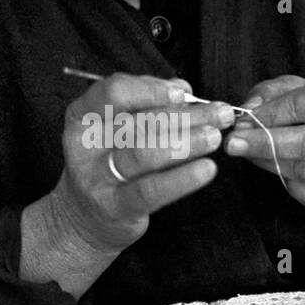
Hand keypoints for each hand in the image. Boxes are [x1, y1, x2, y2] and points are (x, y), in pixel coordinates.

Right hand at [51, 72, 232, 255]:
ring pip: (143, 154)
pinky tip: (206, 169)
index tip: (184, 93)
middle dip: (185, 116)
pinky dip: (181, 179)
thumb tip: (182, 88)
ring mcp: (97, 177)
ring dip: (186, 142)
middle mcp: (84, 145)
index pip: (113, 93)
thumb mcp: (118, 127)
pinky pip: (150, 191)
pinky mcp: (113, 207)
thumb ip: (147, 102)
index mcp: (84, 115)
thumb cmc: (108, 161)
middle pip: (137, 124)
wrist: (85, 215)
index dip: (150, 90)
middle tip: (220, 115)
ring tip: (214, 137)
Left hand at [225, 75, 304, 215]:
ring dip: (270, 163)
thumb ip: (269, 93)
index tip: (243, 121)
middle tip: (233, 144)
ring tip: (248, 154)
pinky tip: (272, 168)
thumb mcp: (295, 91)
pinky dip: (284, 181)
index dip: (271, 114)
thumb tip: (249, 108)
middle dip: (266, 143)